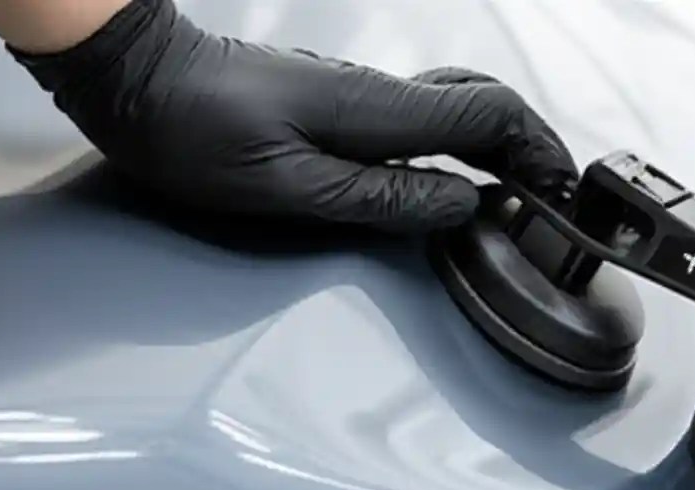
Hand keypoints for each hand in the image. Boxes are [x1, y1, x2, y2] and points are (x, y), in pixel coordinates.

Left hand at [8, 0, 576, 232]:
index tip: (557, 195)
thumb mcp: (287, 187)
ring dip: (494, 147)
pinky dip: (450, 147)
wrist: (137, 77)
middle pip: (483, 104)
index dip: (535, 153)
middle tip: (546, 197)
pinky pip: (415, 118)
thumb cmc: (192, 132)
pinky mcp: (335, 101)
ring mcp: (357, 93)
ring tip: (511, 193)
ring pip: (452, 108)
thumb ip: (380, 199)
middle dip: (528, 147)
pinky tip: (444, 179)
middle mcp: (376, 94)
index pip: (488, 117)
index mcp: (375, 111)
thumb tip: (458, 206)